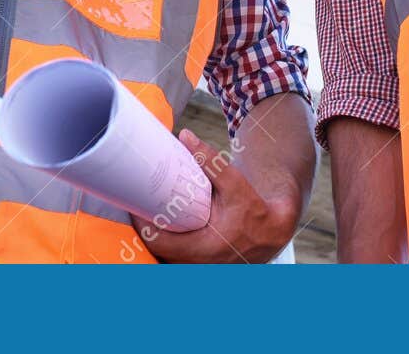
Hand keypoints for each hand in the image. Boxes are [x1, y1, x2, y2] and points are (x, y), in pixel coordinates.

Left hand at [134, 129, 299, 262]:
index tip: (135, 204)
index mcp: (204, 249)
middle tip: (138, 206)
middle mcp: (199, 266)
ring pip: (164, 259)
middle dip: (145, 230)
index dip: (142, 224)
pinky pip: (174, 262)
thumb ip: (209, 161)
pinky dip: (166, 248)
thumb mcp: (235, 183)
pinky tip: (162, 232)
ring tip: (146, 216)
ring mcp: (199, 272)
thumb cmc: (255, 209)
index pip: (158, 241)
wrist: (273, 232)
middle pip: (156, 252)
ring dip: (154, 240)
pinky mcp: (201, 270)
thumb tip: (185, 136)